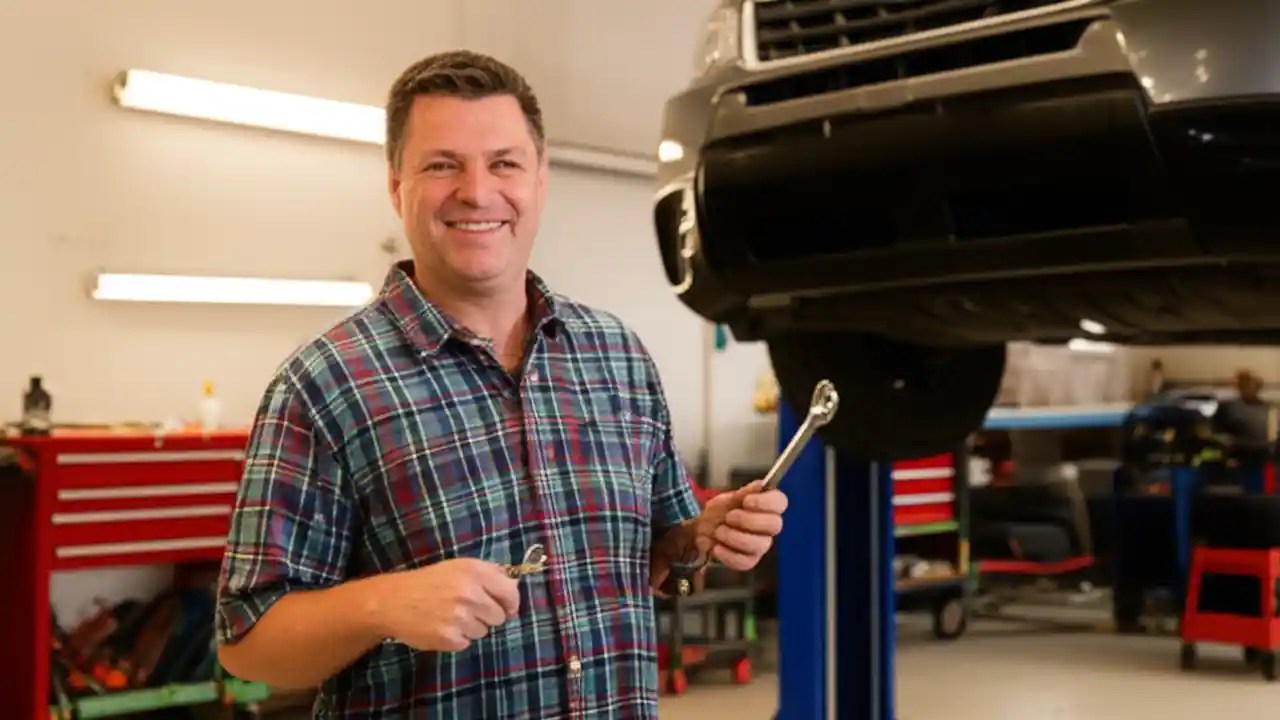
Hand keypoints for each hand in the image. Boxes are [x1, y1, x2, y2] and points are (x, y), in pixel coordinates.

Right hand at [371, 558, 520, 652]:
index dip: (510, 603)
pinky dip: (457, 639)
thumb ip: (487, 573)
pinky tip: (442, 627)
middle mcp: (470, 593)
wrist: (392, 601)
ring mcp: (460, 617)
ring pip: (484, 632)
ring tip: (451, 617)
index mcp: (474, 571)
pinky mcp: (449, 637)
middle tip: (468, 610)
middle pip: (499, 616)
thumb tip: (513, 584)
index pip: (510, 592)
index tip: (506, 608)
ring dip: (471, 628)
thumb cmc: (428, 582)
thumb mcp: (458, 567)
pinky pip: (467, 643)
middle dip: (487, 615)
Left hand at [696, 480, 787, 570]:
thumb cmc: (719, 512)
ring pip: (759, 545)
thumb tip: (760, 486)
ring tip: (719, 531)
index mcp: (766, 506)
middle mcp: (768, 527)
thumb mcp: (728, 498)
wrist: (701, 530)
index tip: (746, 502)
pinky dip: (728, 554)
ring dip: (734, 537)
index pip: (780, 502)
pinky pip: (745, 562)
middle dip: (748, 520)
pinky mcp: (749, 560)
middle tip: (729, 517)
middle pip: (774, 525)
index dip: (766, 502)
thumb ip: (745, 493)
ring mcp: (760, 545)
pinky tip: (717, 547)